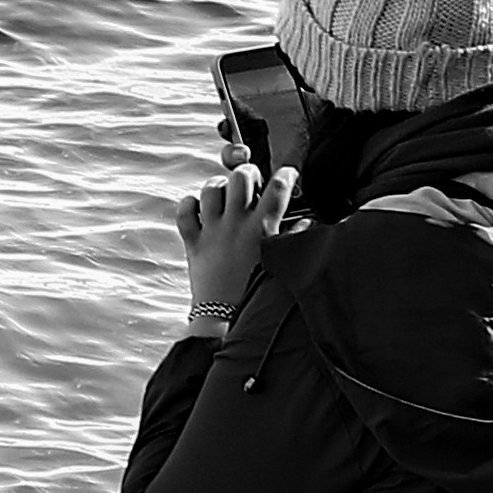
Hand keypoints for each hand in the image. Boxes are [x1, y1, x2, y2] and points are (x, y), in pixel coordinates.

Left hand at [174, 156, 296, 333]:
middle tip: (251, 183)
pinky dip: (190, 203)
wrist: (225, 319)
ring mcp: (213, 231)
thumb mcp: (280, 262)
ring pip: (212, 188)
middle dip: (248, 173)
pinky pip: (185, 209)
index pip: (278, 187)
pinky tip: (200, 208)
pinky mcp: (193, 241)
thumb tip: (306, 224)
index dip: (286, 174)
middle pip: (241, 177)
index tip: (287, 173)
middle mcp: (237, 225)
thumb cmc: (256, 293)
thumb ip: (294, 239)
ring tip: (225, 194)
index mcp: (263, 229)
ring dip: (219, 185)